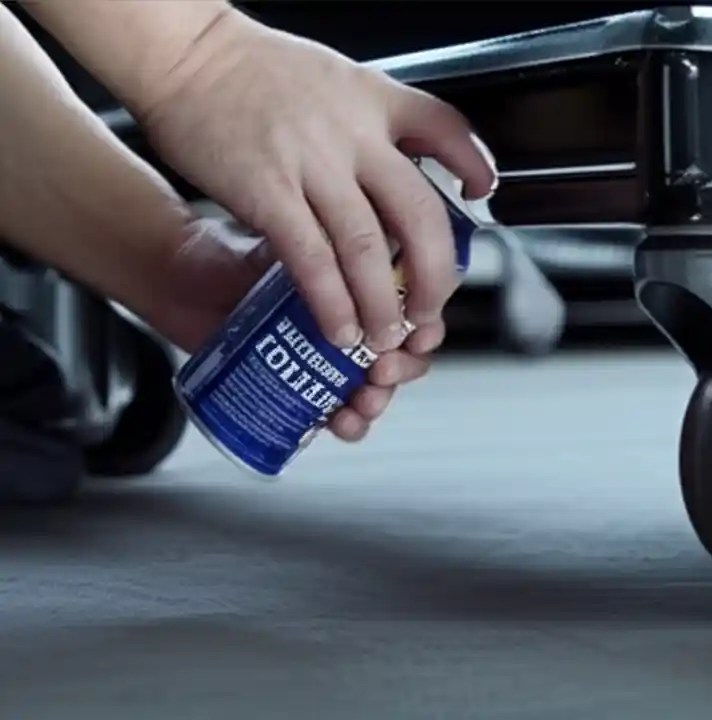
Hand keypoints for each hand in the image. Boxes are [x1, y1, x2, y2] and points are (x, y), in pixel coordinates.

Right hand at [131, 10, 495, 355]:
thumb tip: (400, 163)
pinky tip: (338, 327)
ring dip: (383, 304)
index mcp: (374, 99)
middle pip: (420, 214)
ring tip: (386, 336)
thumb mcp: (335, 77)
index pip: (447, 128)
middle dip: (433, 276)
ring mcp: (313, 163)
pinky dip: (331, 301)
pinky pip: (312, 258)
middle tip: (431, 310)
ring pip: (369, 248)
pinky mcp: (267, 191)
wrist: (182, 53)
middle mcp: (353, 133)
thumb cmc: (250, 69)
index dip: (473, 165)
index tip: (481, 193)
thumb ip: (371, 119)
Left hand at [142, 217, 431, 442]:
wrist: (177, 280)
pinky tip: (339, 421)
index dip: (426, 320)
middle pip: (403, 351)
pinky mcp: (299, 384)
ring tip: (362, 399)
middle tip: (382, 367)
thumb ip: (330, 246)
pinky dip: (348, 424)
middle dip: (404, 366)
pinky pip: (338, 412)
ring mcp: (327, 354)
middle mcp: (351, 318)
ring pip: (377, 386)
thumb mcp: (290, 234)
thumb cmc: (229, 251)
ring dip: (380, 399)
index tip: (420, 329)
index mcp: (359, 279)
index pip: (415, 305)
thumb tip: (374, 254)